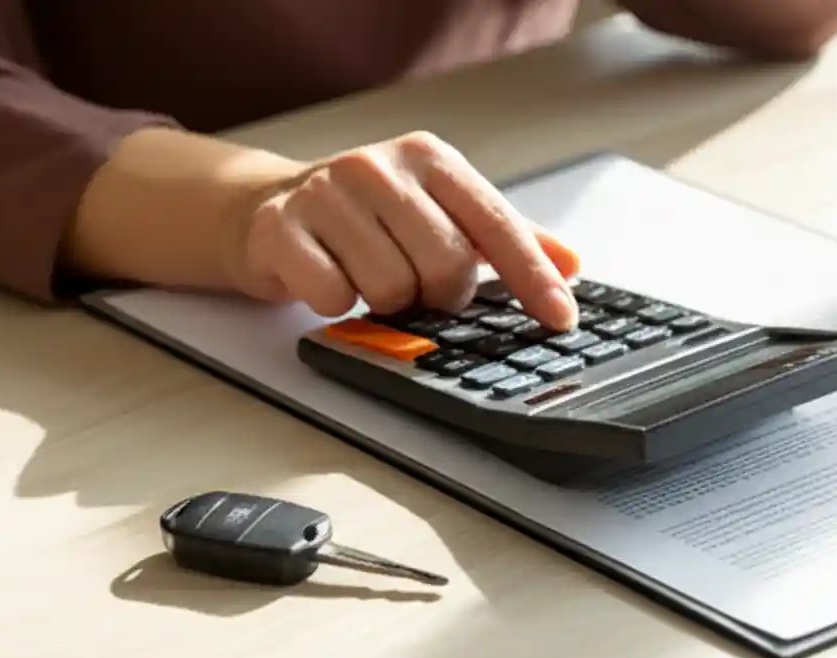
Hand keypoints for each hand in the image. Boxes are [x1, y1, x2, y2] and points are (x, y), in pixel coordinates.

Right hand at [229, 131, 579, 328]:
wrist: (265, 206)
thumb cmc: (368, 215)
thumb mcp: (440, 212)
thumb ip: (504, 236)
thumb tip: (571, 262)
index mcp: (429, 158)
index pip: (496, 224)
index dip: (533, 276)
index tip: (561, 319)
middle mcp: (379, 165)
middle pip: (446, 264)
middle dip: (439, 293)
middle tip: (418, 285)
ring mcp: (326, 192)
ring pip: (390, 287)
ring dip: (385, 301)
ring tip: (367, 276)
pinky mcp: (280, 227)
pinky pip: (333, 296)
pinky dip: (337, 304)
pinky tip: (329, 278)